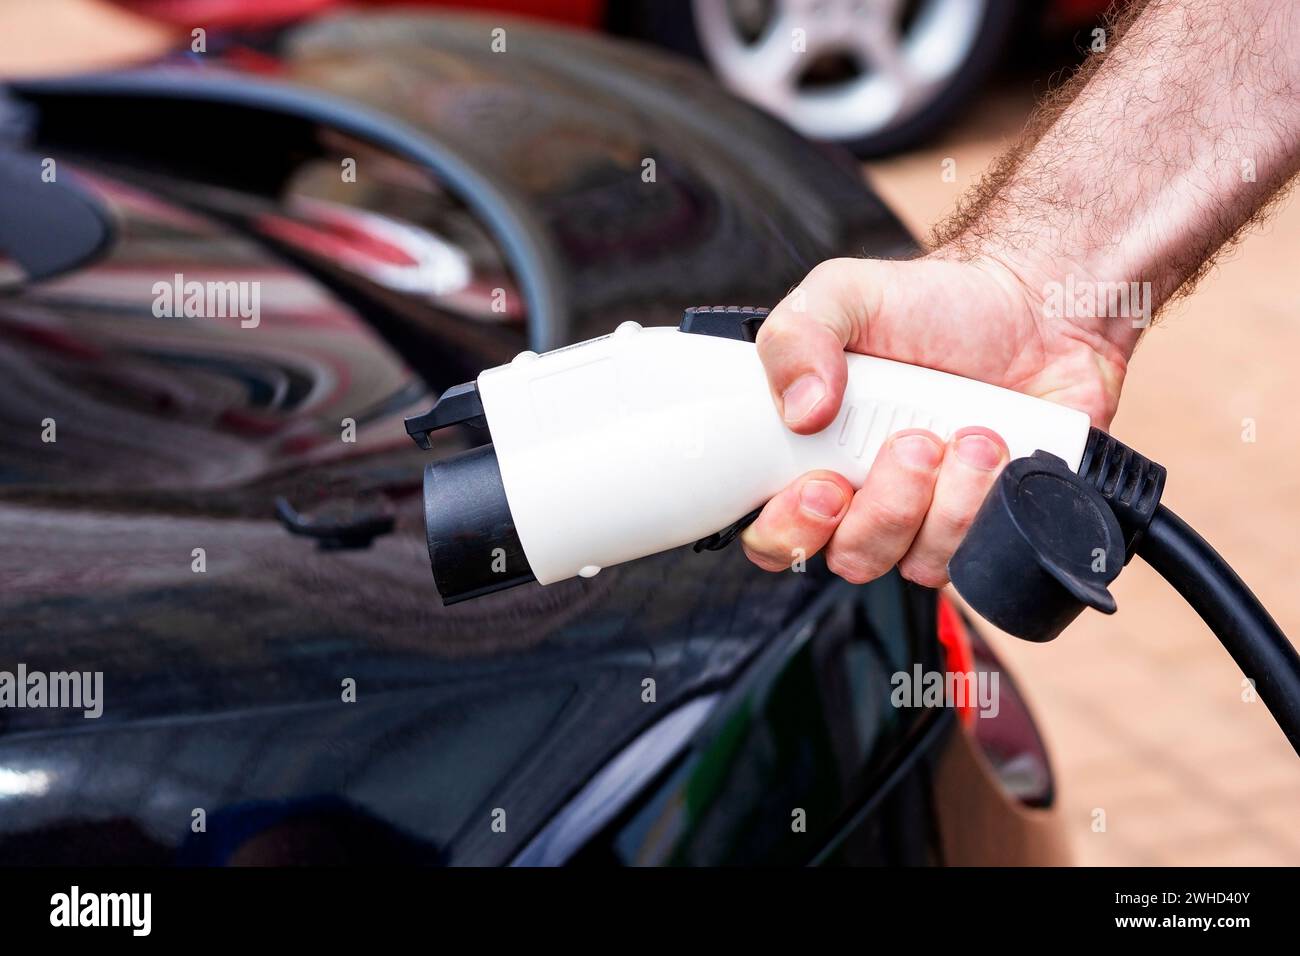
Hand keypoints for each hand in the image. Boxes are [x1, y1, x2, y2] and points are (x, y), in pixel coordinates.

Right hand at [740, 253, 1133, 587]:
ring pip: (916, 562)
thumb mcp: (843, 293)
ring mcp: (928, 519)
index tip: (824, 485)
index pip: (774, 536)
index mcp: (813, 456)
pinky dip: (989, 501)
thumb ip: (795, 336)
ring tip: (969, 432)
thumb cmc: (934, 306)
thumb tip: (799, 410)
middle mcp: (866, 499)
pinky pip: (978, 552)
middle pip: (850, 557)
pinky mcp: (986, 525)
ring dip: (946, 497)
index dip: (791, 531)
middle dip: (884, 507)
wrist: (1034, 306)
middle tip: (911, 443)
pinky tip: (997, 447)